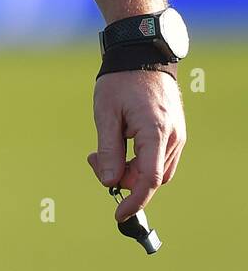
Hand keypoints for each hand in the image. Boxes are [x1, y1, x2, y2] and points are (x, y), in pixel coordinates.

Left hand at [87, 69, 185, 222]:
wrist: (142, 56)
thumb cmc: (121, 81)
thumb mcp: (105, 113)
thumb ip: (109, 149)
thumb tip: (109, 183)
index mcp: (155, 132)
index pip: (149, 180)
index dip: (134, 201)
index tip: (118, 214)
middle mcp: (172, 138)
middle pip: (149, 177)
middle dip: (121, 178)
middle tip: (94, 159)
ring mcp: (176, 136)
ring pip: (154, 171)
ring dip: (129, 170)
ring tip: (102, 151)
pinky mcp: (174, 134)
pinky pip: (158, 160)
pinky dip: (139, 162)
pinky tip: (120, 145)